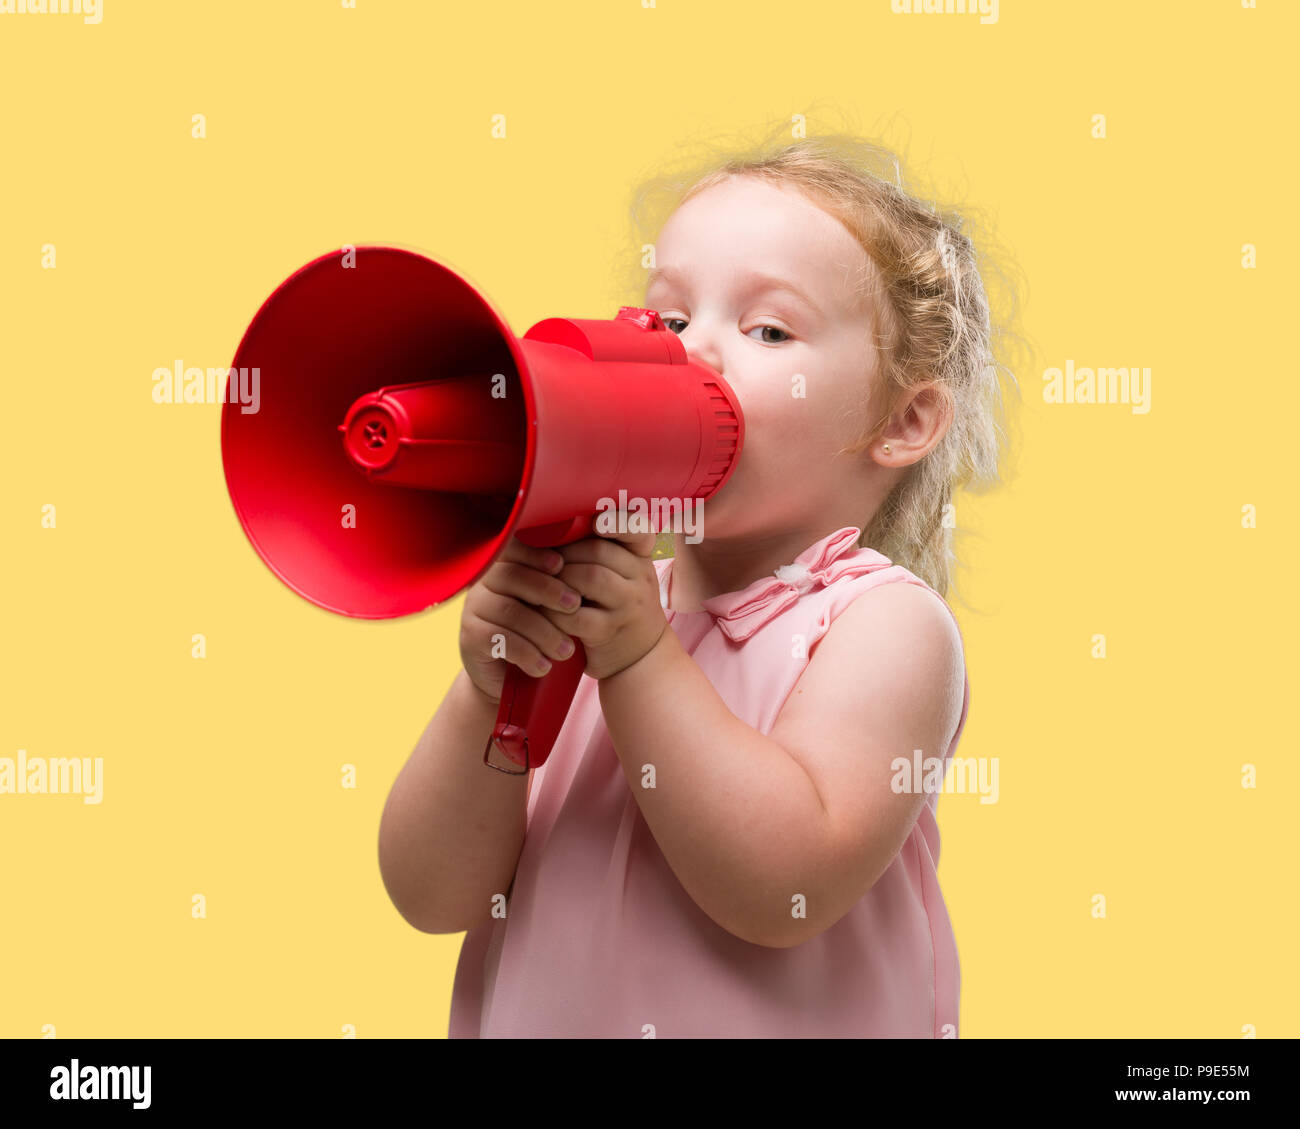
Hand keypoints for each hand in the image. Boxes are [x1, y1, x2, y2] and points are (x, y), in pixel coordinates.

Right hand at [458, 534, 582, 702]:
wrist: (512, 680)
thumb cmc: (542, 635)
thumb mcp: (554, 609)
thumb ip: (564, 585)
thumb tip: (591, 566)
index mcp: (504, 567)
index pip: (515, 550)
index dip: (537, 555)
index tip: (561, 565)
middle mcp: (484, 584)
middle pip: (513, 576)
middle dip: (548, 589)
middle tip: (575, 606)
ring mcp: (474, 610)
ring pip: (511, 611)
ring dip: (544, 631)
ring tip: (567, 650)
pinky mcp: (470, 637)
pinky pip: (499, 640)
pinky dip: (527, 654)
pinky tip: (543, 667)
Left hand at [539, 514, 667, 679]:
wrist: (639, 654)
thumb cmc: (618, 604)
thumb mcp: (623, 574)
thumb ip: (602, 549)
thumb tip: (552, 522)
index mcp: (641, 557)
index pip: (639, 530)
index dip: (618, 522)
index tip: (596, 522)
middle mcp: (641, 577)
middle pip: (599, 551)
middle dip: (564, 551)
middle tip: (539, 555)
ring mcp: (628, 605)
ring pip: (590, 578)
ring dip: (558, 577)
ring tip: (539, 579)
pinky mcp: (609, 631)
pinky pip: (576, 615)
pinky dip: (552, 609)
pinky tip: (540, 607)